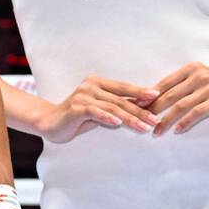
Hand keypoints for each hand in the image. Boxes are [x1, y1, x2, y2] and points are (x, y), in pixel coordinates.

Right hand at [40, 75, 161, 142]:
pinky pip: (95, 112)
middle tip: (155, 119)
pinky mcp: (75, 108)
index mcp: (98, 82)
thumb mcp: (100, 110)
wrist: (50, 123)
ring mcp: (82, 96)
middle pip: (120, 99)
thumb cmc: (78, 117)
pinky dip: (107, 118)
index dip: (140, 92)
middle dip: (140, 110)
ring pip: (112, 107)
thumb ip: (116, 106)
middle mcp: (90, 86)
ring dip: (129, 118)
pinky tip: (118, 123)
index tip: (158, 97)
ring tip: (143, 127)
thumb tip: (143, 107)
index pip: (124, 87)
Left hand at [146, 61, 208, 136]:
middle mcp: (199, 76)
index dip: (149, 95)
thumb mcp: (198, 81)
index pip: (165, 83)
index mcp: (191, 69)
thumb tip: (152, 98)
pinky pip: (196, 113)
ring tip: (156, 131)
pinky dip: (184, 122)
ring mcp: (208, 88)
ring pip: (180, 106)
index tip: (135, 106)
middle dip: (153, 109)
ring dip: (166, 120)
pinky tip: (176, 130)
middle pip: (170, 95)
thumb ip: (180, 87)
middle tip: (140, 120)